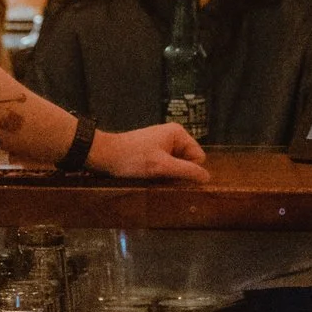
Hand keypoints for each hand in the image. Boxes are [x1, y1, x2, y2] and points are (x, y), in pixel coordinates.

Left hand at [91, 122, 210, 181]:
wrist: (104, 155)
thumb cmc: (133, 158)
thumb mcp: (162, 166)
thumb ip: (186, 171)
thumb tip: (207, 178)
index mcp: (178, 133)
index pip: (198, 157)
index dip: (188, 170)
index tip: (172, 175)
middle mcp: (173, 135)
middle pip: (188, 161)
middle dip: (178, 172)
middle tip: (161, 177)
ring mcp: (162, 142)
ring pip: (176, 164)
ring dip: (168, 173)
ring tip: (153, 176)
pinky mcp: (153, 150)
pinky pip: (166, 164)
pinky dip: (160, 171)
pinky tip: (148, 175)